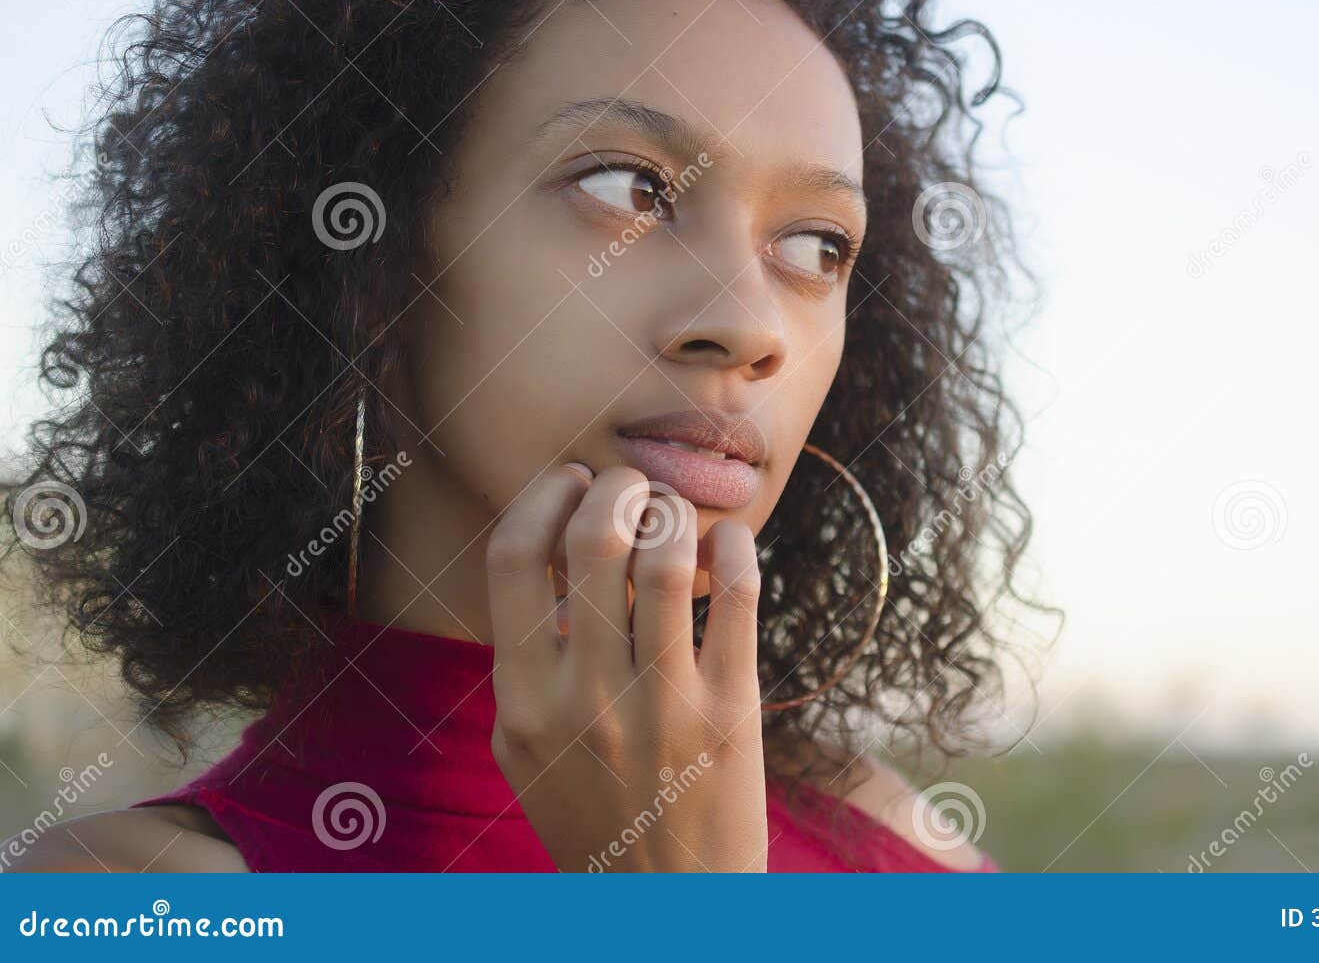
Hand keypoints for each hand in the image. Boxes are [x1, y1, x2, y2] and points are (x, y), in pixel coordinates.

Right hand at [485, 463, 768, 871]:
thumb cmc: (592, 810)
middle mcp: (587, 697)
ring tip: (676, 515)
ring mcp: (662, 704)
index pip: (512, 557)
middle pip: (595, 539)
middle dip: (618, 486)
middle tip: (633, 488)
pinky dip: (736, 546)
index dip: (542, 496)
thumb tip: (550, 549)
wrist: (665, 904)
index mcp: (523, 699)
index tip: (571, 483)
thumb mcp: (524, 747)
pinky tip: (730, 542)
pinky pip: (737, 597)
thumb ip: (523, 659)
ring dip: (673, 511)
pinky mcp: (731, 711)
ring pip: (667, 557)